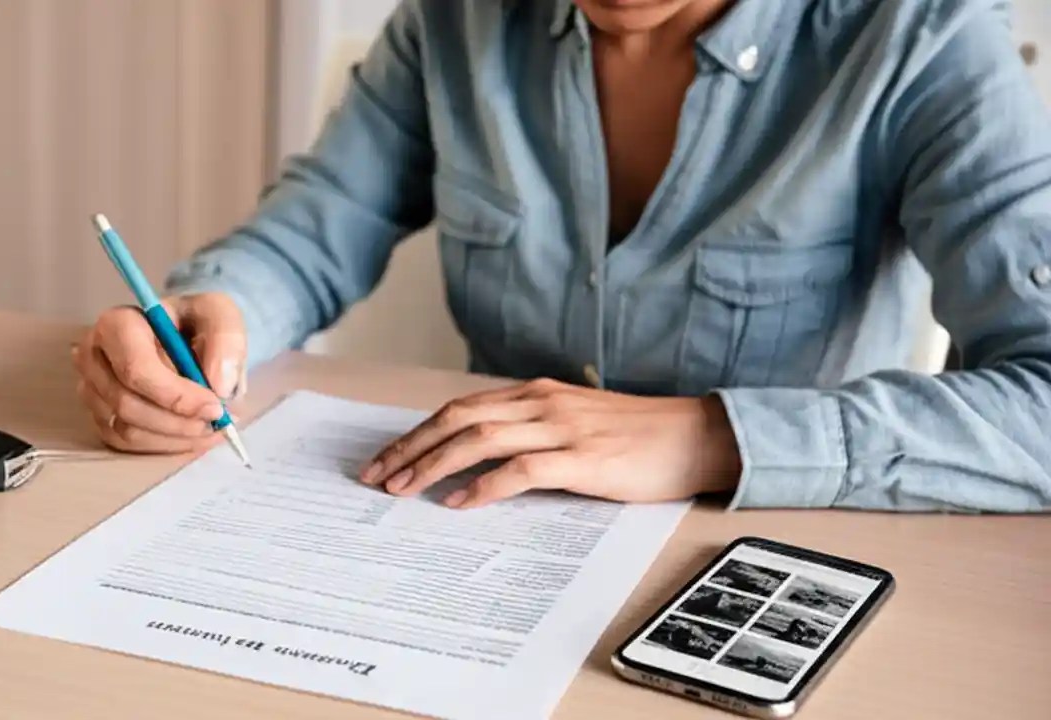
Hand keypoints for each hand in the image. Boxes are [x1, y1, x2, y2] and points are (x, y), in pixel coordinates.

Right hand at [71, 293, 246, 452]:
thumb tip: (219, 387)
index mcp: (117, 324)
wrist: (187, 336)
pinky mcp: (100, 416)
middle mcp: (93, 357)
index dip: (176, 396)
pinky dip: (166, 445)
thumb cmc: (197, 322)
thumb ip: (227, 340)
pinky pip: (128, 443)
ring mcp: (92, 389)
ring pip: (128, 430)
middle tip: (218, 423)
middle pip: (128, 405)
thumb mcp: (220, 314)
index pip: (136, 370)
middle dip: (178, 422)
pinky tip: (193, 434)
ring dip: (176, 437)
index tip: (215, 407)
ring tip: (212, 428)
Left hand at [359, 378, 740, 508]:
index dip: (417, 433)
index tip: (386, 459)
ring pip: (478, 439)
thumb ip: (531, 431)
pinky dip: (482, 486)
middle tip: (375, 476)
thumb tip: (481, 459)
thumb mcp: (574, 422)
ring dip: (433, 465)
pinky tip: (458, 503)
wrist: (695, 436)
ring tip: (402, 489)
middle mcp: (541, 403)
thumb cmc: (637, 436)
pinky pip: (519, 469)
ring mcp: (561, 428)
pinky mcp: (581, 458)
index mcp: (536, 393)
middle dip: (410, 447)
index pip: (460, 408)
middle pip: (456, 418)